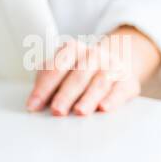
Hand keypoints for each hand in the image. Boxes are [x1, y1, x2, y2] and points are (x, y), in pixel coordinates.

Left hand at [25, 27, 160, 115]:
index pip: (55, 68)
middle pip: (77, 76)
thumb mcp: (61, 69)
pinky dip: (112, 99)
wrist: (115, 62)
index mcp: (72, 49)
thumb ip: (46, 82)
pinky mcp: (127, 80)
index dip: (44, 88)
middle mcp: (93, 54)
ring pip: (99, 83)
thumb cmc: (79, 70)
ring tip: (79, 112)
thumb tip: (33, 103)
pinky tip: (104, 108)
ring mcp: (112, 66)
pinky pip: (119, 90)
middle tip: (57, 111)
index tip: (33, 105)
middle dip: (66, 95)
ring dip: (88, 98)